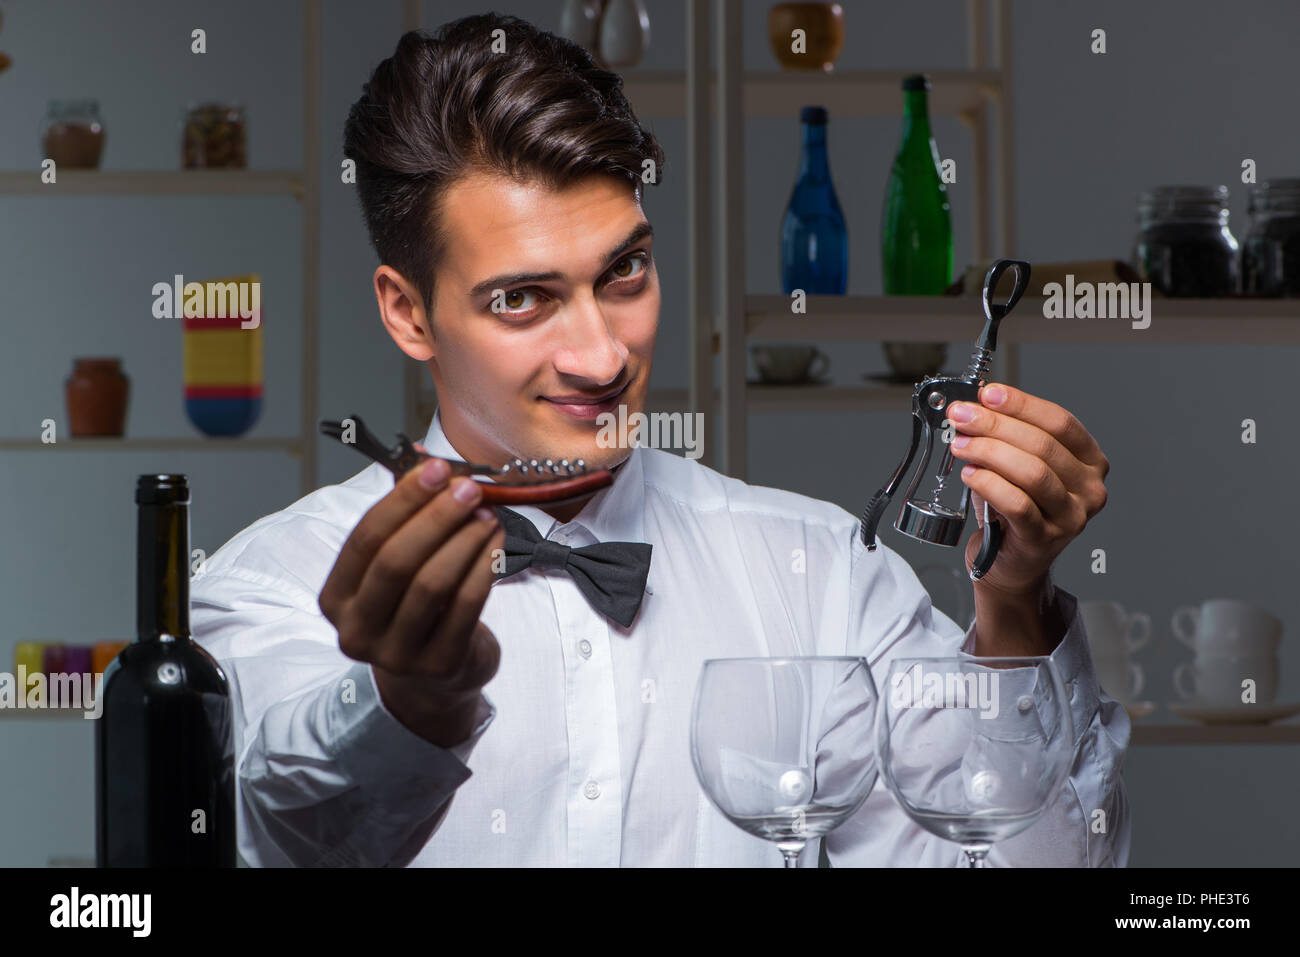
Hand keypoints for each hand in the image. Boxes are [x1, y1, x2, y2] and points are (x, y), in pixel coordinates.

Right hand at [318, 444, 505, 745]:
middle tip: (468, 489)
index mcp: (336, 599)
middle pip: (397, 562)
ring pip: (433, 584)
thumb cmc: (411, 608)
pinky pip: (466, 606)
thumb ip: (404, 513)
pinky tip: (496, 541)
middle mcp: (358, 630)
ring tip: (488, 512)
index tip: (436, 470)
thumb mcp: (396, 564)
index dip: (402, 500)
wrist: (430, 680)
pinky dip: (484, 567)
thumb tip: (424, 457)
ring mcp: (398, 654)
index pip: (365, 540)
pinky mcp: (440, 664)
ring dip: (464, 540)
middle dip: (436, 518)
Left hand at [946, 383, 1108, 597]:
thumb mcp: (1016, 466)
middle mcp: (1088, 489)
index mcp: (1089, 461)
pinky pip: (1017, 504)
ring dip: (989, 452)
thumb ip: (1005, 437)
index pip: (1060, 422)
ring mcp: (1071, 517)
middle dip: (996, 425)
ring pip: (1033, 473)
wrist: (1009, 563)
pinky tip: (970, 474)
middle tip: (962, 416)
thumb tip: (974, 407)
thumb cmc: (1013, 510)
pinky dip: (989, 484)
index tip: (988, 394)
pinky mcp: (1045, 539)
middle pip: (1043, 445)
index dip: (1022, 404)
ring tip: (960, 444)